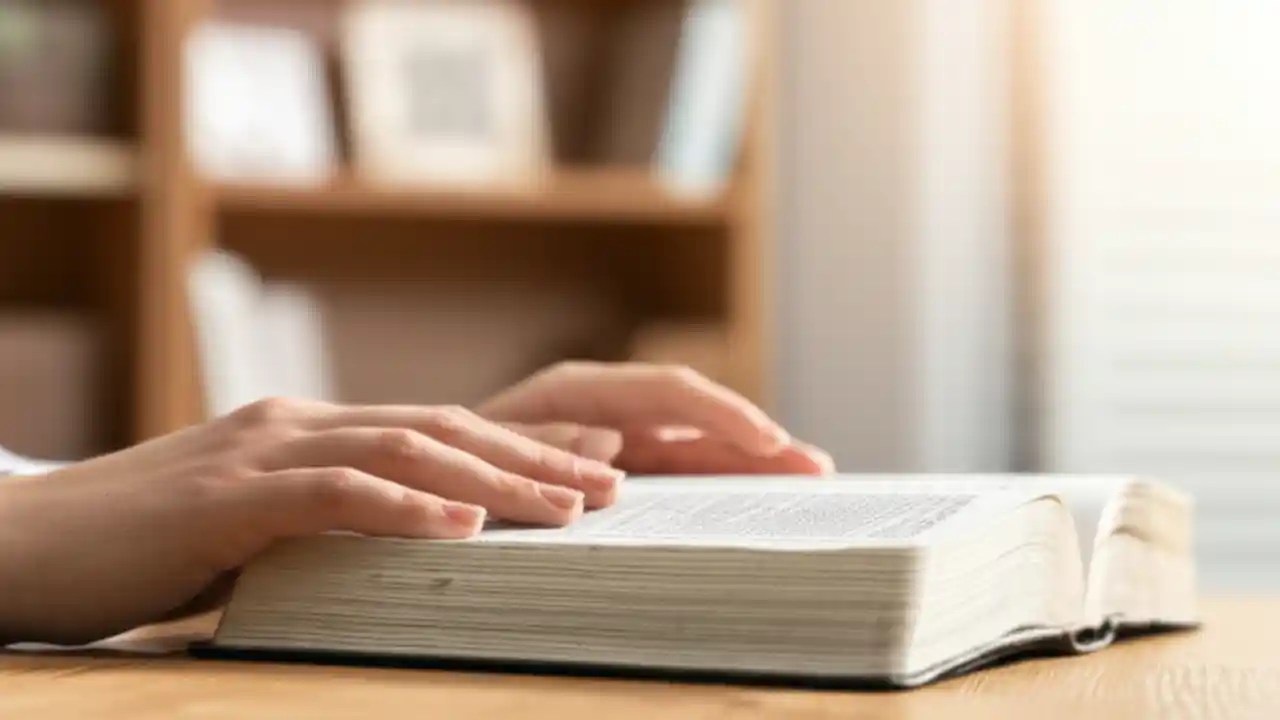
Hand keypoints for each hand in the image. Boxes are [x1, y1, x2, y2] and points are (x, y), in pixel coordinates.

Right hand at [0, 399, 622, 644]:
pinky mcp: (226, 497)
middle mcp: (298, 426)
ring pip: (404, 451)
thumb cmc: (140, 549)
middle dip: (534, 459)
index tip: (595, 468)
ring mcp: (262, 454)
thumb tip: (409, 548)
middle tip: (614, 486)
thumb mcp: (253, 530)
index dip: (521, 446)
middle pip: (442, 431)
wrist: (23, 545)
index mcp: (311, 433)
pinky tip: (461, 526)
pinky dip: (402, 508)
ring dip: (495, 480)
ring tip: (569, 507)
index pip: (438, 430)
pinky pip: (332, 494)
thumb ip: (325, 526)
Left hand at [480, 362, 832, 474]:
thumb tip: (607, 442)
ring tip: (808, 479)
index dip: (721, 414)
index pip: (666, 392)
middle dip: (756, 438)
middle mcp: (606, 409)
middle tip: (815, 467)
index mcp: (578, 391)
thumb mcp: (482, 450)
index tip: (766, 442)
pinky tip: (757, 496)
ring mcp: (617, 440)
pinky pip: (677, 474)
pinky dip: (718, 483)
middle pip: (696, 417)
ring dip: (750, 462)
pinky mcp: (618, 472)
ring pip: (697, 446)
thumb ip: (539, 445)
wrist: (423, 478)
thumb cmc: (445, 460)